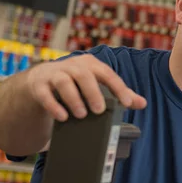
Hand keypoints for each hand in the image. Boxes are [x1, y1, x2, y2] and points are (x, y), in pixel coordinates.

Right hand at [23, 54, 146, 120]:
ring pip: (63, 82)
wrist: (41, 80)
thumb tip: (142, 103)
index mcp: (90, 65)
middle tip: (99, 111)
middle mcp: (72, 66)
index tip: (127, 103)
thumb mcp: (97, 84)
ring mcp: (54, 74)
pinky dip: (53, 105)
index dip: (118, 88)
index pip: (107, 73)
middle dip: (92, 92)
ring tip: (81, 115)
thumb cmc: (76, 83)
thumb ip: (118, 93)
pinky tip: (62, 117)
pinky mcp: (38, 85)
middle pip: (84, 75)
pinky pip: (45, 94)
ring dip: (73, 99)